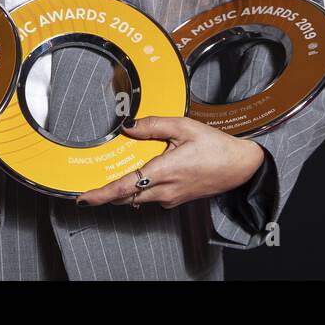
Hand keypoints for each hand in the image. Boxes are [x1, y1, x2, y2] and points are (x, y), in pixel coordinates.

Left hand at [75, 116, 263, 209]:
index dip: (102, 195)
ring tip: (111, 176)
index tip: (84, 198)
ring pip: (137, 198)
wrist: (241, 167)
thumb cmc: (217, 147)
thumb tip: (129, 126)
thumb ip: (154, 125)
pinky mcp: (175, 199)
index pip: (125, 188)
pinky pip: (149, 197)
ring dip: (122, 190)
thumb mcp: (185, 127)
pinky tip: (140, 173)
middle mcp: (164, 190)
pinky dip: (138, 188)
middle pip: (126, 196)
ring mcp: (170, 198)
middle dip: (107, 193)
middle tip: (89, 185)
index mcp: (164, 172)